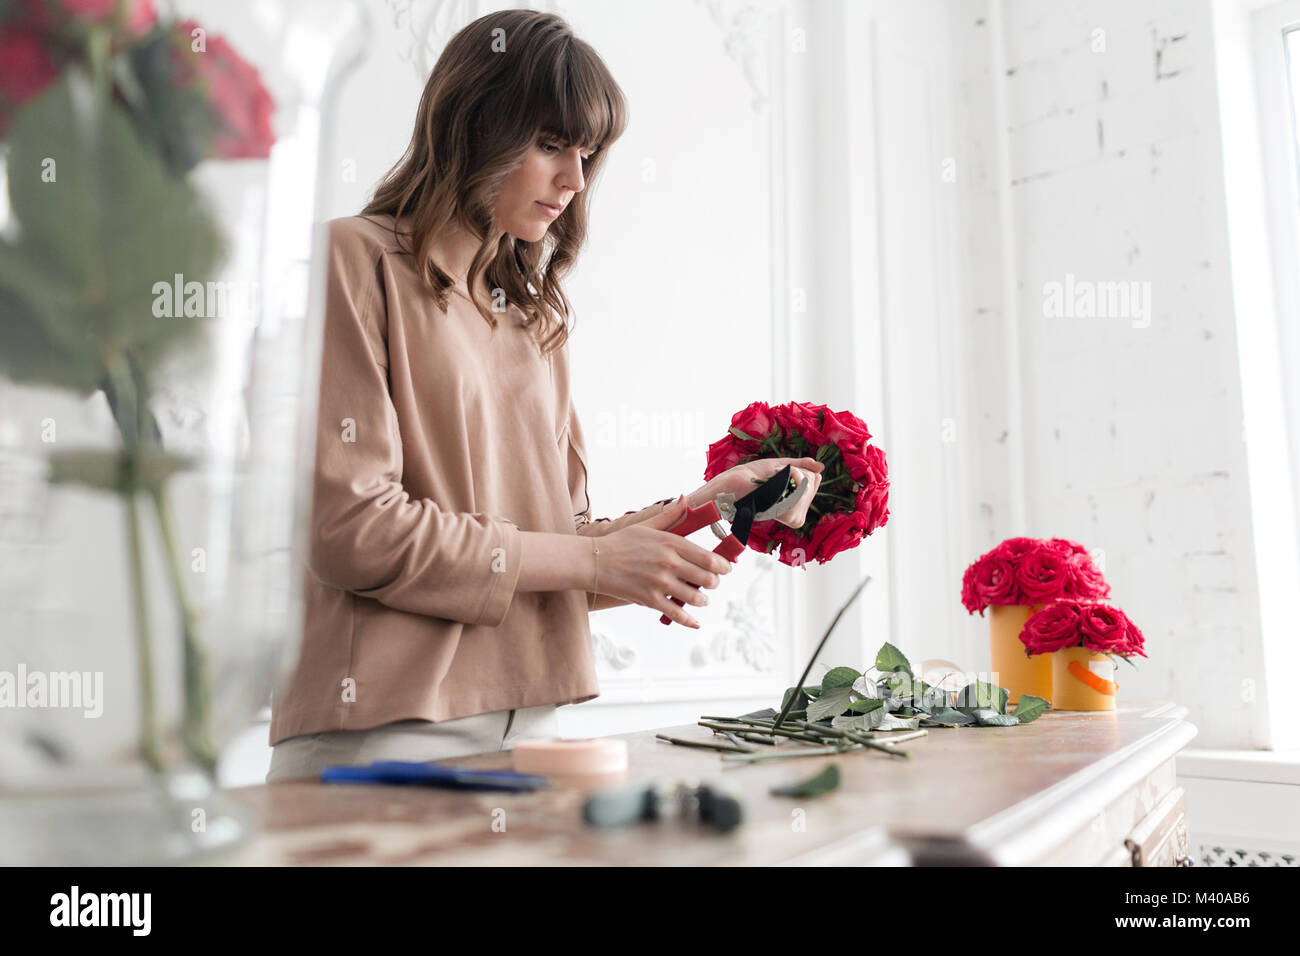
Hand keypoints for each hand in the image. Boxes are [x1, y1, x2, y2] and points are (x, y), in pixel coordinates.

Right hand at [594, 497, 732, 627]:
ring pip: (695, 597)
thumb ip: (670, 515)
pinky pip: (676, 613)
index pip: (707, 557)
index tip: (725, 569)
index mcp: (671, 543)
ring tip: (701, 599)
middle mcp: (669, 563)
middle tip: (712, 584)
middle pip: (706, 578)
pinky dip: (689, 620)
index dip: (722, 566)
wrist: (595, 561)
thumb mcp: (647, 526)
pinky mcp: (650, 599)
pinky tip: (695, 622)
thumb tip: (684, 499)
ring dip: (702, 600)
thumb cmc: (620, 543)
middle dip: (714, 583)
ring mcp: (660, 582)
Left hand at [698, 456, 824, 528]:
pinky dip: (784, 475)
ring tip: (771, 476)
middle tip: (775, 473)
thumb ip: (801, 467)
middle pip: (812, 481)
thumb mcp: (780, 468)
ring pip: (805, 484)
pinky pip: (795, 486)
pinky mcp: (777, 509)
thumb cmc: (750, 477)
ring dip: (788, 472)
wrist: (730, 482)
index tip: (783, 471)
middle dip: (795, 469)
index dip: (801, 469)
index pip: (816, 481)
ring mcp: (786, 512)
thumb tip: (821, 467)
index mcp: (795, 505)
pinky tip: (771, 478)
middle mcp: (793, 514)